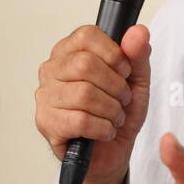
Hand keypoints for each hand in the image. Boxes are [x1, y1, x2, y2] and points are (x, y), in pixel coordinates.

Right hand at [35, 23, 151, 183]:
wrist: (112, 151)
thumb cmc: (118, 112)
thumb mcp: (136, 81)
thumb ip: (138, 54)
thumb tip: (138, 32)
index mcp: (70, 51)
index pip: (87, 35)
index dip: (114, 54)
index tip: (124, 71)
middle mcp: (51, 69)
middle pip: (85, 65)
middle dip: (115, 86)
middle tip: (122, 99)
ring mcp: (45, 96)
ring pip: (84, 94)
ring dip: (111, 109)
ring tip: (114, 116)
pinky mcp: (46, 123)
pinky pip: (80, 120)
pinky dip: (103, 128)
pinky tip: (105, 131)